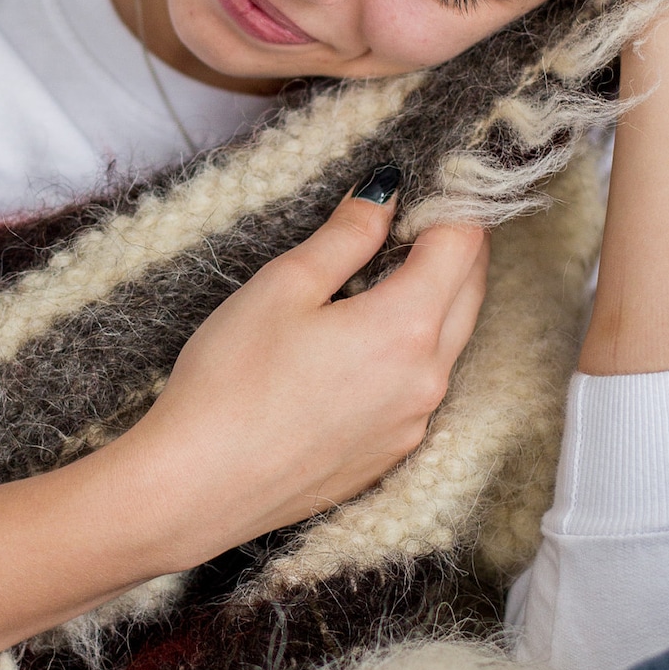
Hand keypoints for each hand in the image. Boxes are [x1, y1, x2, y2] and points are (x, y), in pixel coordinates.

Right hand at [113, 188, 488, 564]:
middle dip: (455, 246)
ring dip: (435, 300)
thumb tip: (387, 195)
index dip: (451, 203)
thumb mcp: (284, 286)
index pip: (463, 244)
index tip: (429, 182)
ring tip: (384, 274)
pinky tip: (362, 344)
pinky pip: (421, 386)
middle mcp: (427, 378)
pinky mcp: (390, 453)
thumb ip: (347, 235)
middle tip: (416, 215)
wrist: (197, 487)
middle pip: (471, 291)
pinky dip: (411, 351)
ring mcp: (412, 422)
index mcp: (406, 325)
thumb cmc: (229, 382)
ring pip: (450, 341)